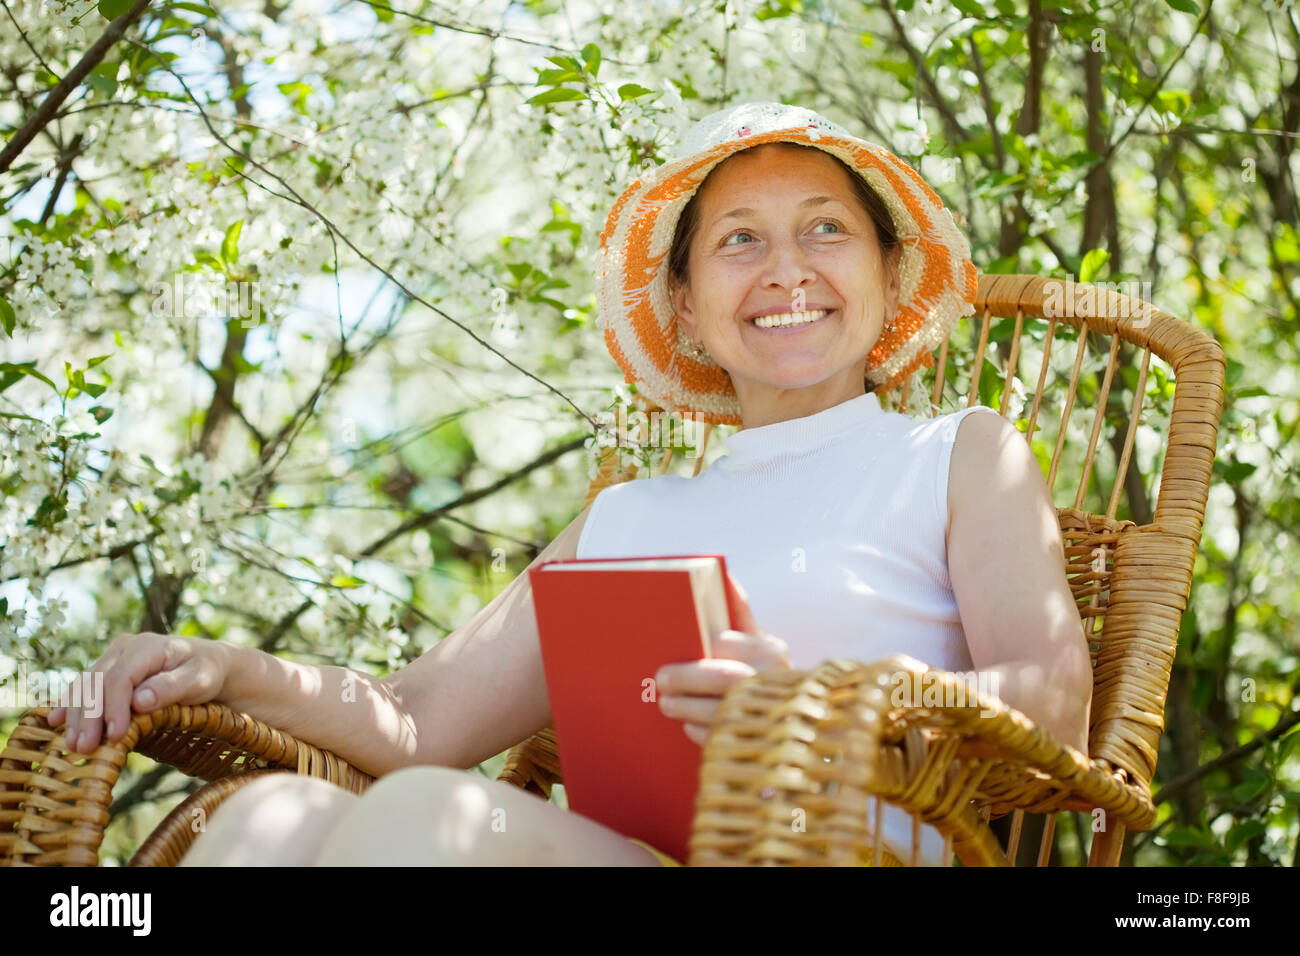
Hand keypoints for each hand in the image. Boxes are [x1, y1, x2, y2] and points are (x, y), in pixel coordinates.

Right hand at [47, 633, 229, 753]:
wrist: (209, 665)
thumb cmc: (207, 673)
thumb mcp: (199, 680)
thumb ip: (171, 688)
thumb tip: (140, 700)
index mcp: (148, 647)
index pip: (121, 678)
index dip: (113, 708)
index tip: (114, 737)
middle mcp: (126, 648)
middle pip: (98, 683)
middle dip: (89, 717)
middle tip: (83, 748)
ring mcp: (114, 657)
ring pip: (86, 685)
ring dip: (76, 715)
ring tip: (72, 744)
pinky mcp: (109, 669)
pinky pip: (85, 687)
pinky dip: (71, 705)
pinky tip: (56, 722)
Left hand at [656, 574, 789, 745]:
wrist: (799, 727)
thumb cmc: (763, 674)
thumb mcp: (758, 643)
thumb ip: (739, 613)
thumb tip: (725, 577)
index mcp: (770, 652)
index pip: (724, 644)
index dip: (695, 648)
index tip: (672, 647)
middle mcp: (775, 683)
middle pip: (720, 678)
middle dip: (684, 679)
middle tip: (660, 679)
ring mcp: (769, 716)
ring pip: (717, 712)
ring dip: (685, 707)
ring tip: (666, 702)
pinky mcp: (758, 747)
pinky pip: (719, 738)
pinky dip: (698, 731)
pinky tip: (689, 724)